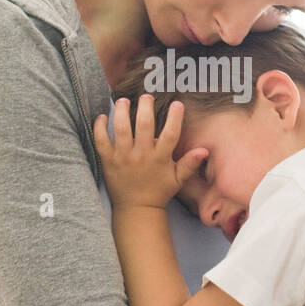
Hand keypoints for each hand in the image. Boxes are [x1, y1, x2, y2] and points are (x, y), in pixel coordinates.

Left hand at [93, 95, 207, 209]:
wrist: (136, 209)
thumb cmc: (158, 191)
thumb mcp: (178, 179)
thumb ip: (190, 163)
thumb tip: (205, 150)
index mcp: (160, 158)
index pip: (170, 134)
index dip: (174, 118)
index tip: (177, 104)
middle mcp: (141, 156)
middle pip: (144, 126)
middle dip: (145, 107)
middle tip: (147, 97)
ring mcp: (123, 157)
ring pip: (121, 129)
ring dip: (122, 112)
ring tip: (124, 101)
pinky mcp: (108, 160)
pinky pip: (101, 140)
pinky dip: (99, 127)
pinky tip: (102, 116)